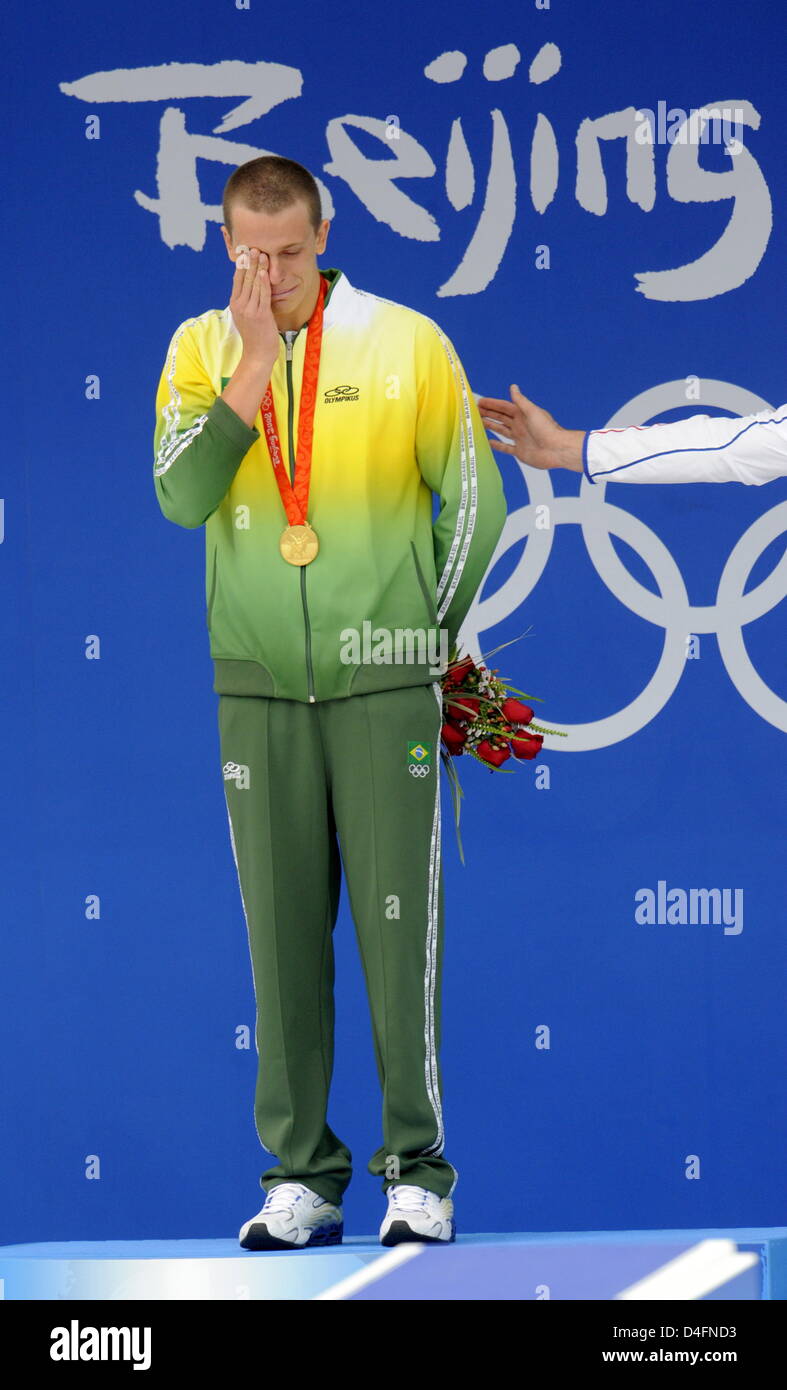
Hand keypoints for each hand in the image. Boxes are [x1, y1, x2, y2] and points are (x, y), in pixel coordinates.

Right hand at [229, 246, 278, 367]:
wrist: (258, 354)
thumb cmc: (255, 334)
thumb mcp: (247, 314)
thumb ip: (248, 299)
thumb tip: (252, 284)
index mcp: (235, 303)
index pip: (237, 279)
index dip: (242, 264)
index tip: (246, 251)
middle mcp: (239, 305)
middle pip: (245, 279)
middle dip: (250, 262)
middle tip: (254, 247)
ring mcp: (249, 310)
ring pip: (254, 284)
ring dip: (258, 268)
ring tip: (262, 254)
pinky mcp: (260, 315)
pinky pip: (263, 295)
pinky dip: (264, 282)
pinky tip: (265, 272)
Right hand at [477, 384, 584, 472]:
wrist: (557, 449)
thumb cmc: (548, 430)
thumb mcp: (532, 411)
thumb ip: (521, 401)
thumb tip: (513, 387)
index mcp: (523, 415)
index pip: (504, 407)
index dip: (492, 404)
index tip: (480, 402)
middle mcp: (520, 426)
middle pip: (501, 418)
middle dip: (489, 414)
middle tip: (475, 411)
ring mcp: (519, 438)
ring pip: (501, 430)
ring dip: (490, 426)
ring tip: (478, 423)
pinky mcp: (520, 451)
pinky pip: (505, 447)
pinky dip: (497, 445)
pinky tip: (488, 442)